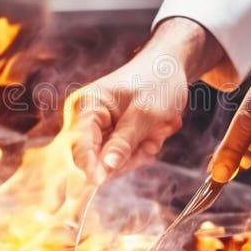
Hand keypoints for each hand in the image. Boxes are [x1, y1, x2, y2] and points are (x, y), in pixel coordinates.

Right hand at [69, 17, 222, 182]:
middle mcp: (89, 119)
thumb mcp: (145, 114)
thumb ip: (124, 142)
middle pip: (97, 158)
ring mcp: (102, 129)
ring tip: (157, 132)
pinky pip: (124, 157)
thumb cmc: (158, 81)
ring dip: (139, 153)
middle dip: (127, 157)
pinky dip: (143, 150)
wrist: (171, 67)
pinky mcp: (115, 136)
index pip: (79, 144)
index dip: (89, 165)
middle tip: (151, 143)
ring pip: (114, 161)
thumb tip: (104, 171)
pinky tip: (156, 133)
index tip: (99, 182)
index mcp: (88, 106)